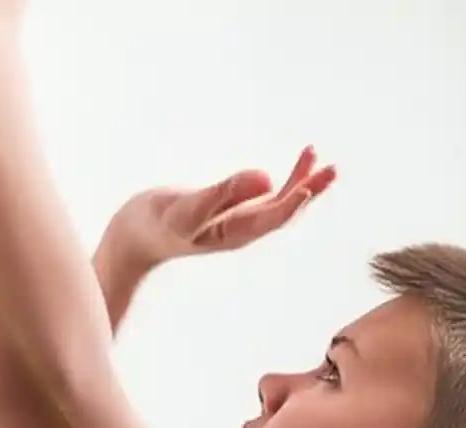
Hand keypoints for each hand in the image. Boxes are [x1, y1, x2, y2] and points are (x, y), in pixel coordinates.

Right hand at [104, 146, 336, 271]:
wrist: (134, 237)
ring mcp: (237, 221)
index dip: (292, 203)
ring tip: (313, 154)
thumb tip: (265, 178)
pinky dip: (278, 180)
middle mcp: (242, 230)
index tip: (309, 184)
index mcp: (234, 234)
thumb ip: (224, 193)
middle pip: (284, 211)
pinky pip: (263, 196)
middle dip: (308, 190)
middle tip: (331, 168)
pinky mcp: (229, 211)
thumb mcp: (187, 208)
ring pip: (277, 202)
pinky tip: (287, 166)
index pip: (272, 218)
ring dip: (299, 181)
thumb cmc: (154, 225)